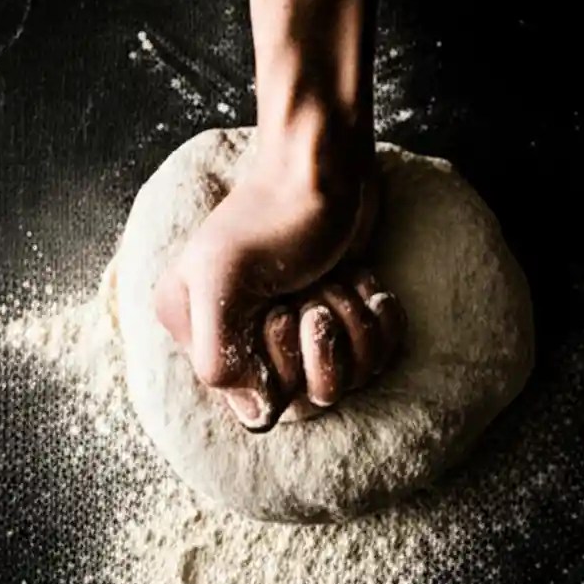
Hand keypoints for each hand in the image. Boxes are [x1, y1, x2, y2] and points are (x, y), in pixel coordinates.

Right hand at [154, 122, 404, 432]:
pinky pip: (375, 357)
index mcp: (202, 337)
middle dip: (324, 341)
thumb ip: (218, 357)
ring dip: (356, 327)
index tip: (284, 312)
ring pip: (347, 379)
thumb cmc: (274, 216)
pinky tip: (370, 287)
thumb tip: (258, 415)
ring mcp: (299, 334)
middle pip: (309, 397)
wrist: (325, 168)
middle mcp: (248, 343)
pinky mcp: (341, 322)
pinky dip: (381, 320)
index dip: (284, 366)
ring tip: (339, 282)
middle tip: (313, 288)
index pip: (257, 406)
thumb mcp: (223, 278)